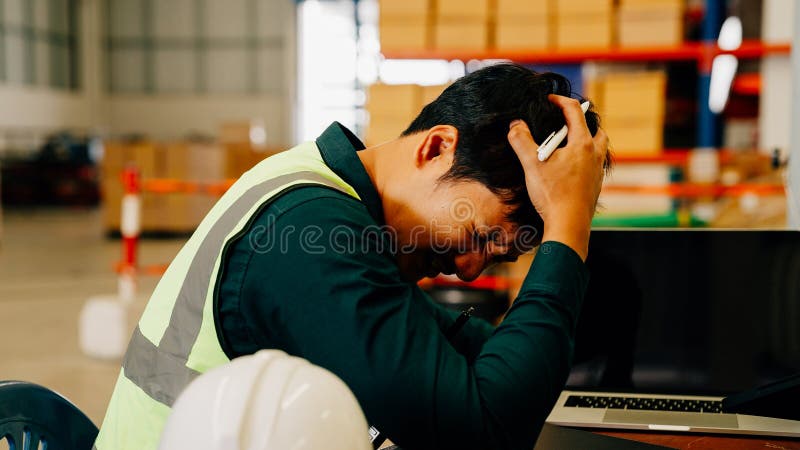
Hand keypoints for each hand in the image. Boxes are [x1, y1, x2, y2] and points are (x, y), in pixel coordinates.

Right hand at [507, 94, 608, 259]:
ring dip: (586, 141)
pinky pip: (594, 165)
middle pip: (595, 130)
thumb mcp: (532, 164)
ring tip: (566, 145)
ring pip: (598, 148)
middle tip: (563, 122)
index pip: (575, 112)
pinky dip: (584, 160)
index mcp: (582, 144)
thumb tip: (515, 124)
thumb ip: (521, 140)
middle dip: (580, 122)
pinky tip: (568, 168)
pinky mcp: (595, 186)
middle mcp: (594, 155)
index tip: (549, 100)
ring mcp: (597, 172)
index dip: (561, 101)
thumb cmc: (553, 194)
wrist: (568, 225)